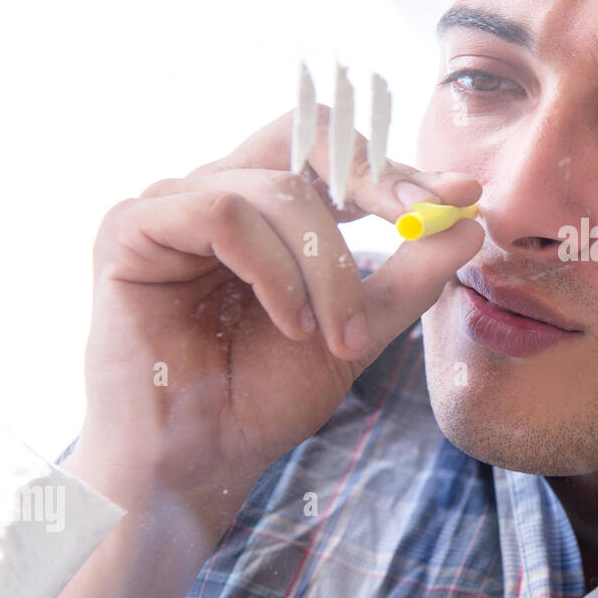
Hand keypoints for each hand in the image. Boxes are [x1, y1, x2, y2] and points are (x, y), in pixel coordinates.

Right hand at [78, 106, 483, 525]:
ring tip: (335, 335)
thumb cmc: (266, 397)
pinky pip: (223, 213)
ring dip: (326, 269)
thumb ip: (408, 276)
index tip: (462, 196)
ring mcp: (171, 204)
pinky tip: (289, 323)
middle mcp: (218, 192)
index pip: (337, 153)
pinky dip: (273, 271)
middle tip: (419, 216)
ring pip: (279, 192)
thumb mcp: (358, 331)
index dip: (400, 166)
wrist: (202, 463)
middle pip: (307, 135)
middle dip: (377, 178)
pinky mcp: (130, 228)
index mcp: (266, 210)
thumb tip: (467, 224)